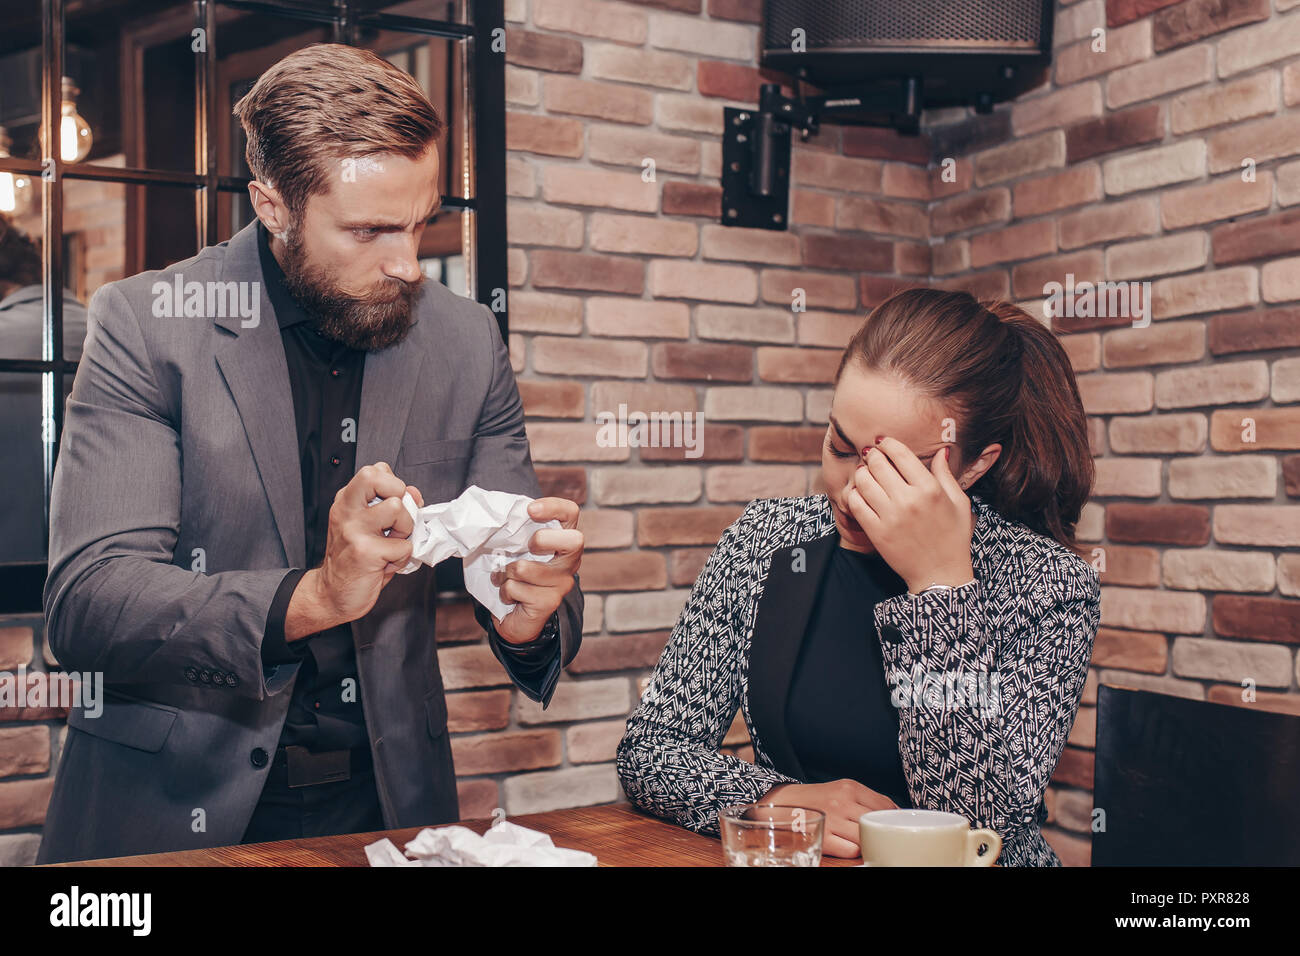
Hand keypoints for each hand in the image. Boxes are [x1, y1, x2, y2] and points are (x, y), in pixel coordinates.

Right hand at [312, 462, 422, 625]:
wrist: (332, 594)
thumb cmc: (353, 560)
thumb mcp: (369, 526)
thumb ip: (390, 505)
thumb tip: (414, 493)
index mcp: (346, 502)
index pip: (374, 470)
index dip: (393, 484)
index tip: (393, 503)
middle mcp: (346, 511)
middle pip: (376, 476)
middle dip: (399, 496)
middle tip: (395, 519)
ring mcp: (354, 530)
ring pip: (397, 509)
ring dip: (405, 530)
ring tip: (390, 544)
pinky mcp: (365, 551)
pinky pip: (404, 546)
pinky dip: (402, 558)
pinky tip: (386, 564)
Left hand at [487, 496, 583, 643]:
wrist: (517, 617)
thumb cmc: (517, 575)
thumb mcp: (517, 548)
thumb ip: (516, 531)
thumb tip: (496, 514)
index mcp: (563, 539)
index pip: (571, 513)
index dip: (554, 507)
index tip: (530, 510)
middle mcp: (570, 561)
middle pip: (573, 541)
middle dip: (542, 540)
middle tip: (527, 548)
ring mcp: (562, 583)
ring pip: (524, 568)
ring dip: (505, 572)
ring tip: (506, 577)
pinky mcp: (549, 602)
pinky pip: (515, 588)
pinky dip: (504, 591)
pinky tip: (511, 596)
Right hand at [761, 780, 897, 857]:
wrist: (785, 804)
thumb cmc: (818, 799)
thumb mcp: (843, 789)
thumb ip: (868, 799)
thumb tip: (895, 812)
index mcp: (850, 787)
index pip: (885, 806)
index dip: (893, 819)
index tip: (896, 825)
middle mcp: (842, 802)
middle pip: (877, 823)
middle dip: (882, 832)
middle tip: (882, 836)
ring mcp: (833, 820)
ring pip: (866, 838)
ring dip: (867, 842)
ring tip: (863, 840)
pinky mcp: (824, 838)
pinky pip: (852, 850)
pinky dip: (853, 851)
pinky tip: (848, 845)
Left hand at [845, 437, 974, 593]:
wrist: (940, 575)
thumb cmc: (953, 538)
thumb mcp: (959, 503)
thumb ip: (946, 475)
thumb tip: (942, 451)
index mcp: (930, 489)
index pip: (900, 454)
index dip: (887, 443)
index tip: (883, 443)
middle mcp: (909, 500)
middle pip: (877, 464)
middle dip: (872, 456)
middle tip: (872, 457)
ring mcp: (890, 516)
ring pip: (863, 480)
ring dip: (862, 473)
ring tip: (867, 475)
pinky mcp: (877, 532)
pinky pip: (856, 503)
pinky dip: (855, 494)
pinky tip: (862, 494)